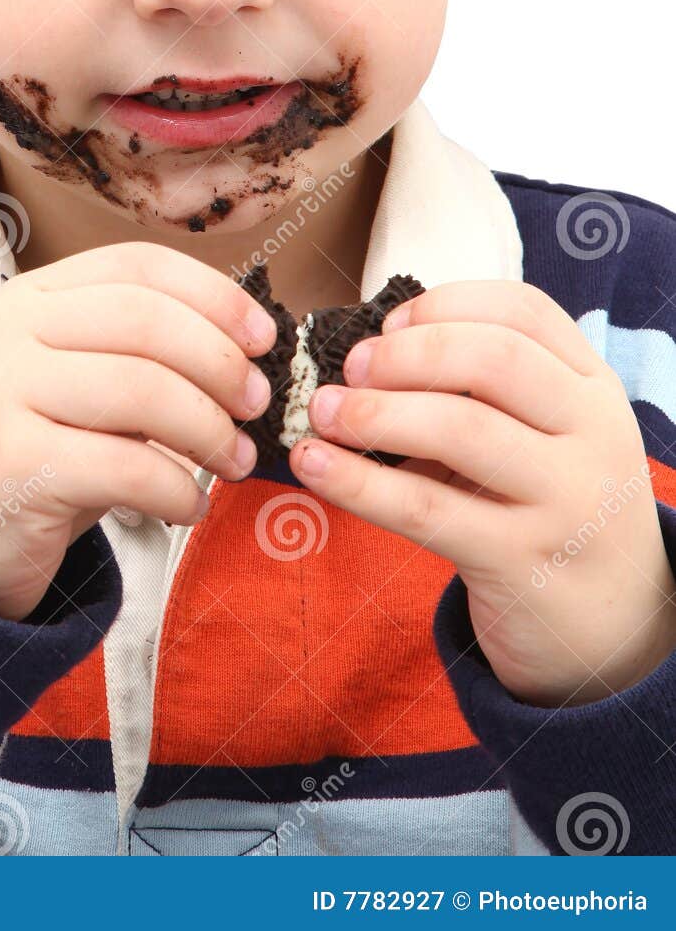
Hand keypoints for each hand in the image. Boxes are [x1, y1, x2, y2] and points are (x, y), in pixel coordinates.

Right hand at [0, 241, 274, 620]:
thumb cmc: (32, 452)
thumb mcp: (74, 382)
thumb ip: (137, 353)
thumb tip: (247, 351)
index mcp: (31, 295)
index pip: (138, 266)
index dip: (214, 295)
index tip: (263, 337)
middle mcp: (9, 329)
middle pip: (148, 322)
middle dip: (221, 364)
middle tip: (256, 406)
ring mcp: (1, 391)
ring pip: (143, 390)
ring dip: (209, 430)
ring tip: (232, 461)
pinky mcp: (11, 462)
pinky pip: (125, 467)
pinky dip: (177, 490)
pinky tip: (190, 506)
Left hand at [288, 280, 675, 706]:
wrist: (614, 626)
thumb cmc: (552, 508)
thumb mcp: (549, 438)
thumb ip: (486, 394)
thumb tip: (366, 358)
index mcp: (595, 388)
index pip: (524, 312)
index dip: (446, 304)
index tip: (389, 322)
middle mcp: (594, 434)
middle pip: (494, 358)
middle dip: (407, 354)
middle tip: (351, 367)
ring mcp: (565, 499)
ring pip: (461, 430)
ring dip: (375, 412)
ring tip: (323, 412)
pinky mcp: (521, 561)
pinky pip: (426, 510)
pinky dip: (358, 483)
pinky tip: (314, 466)